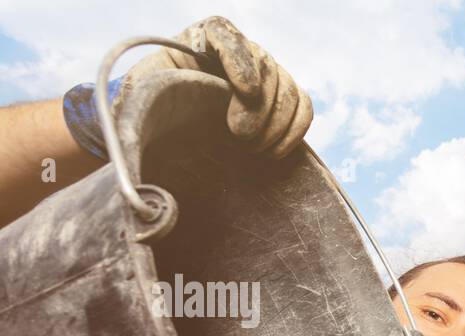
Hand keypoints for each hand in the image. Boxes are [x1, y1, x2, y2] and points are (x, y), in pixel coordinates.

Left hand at [125, 16, 312, 158]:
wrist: (170, 126)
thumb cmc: (152, 108)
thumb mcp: (142, 92)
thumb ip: (148, 87)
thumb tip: (156, 98)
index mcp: (202, 39)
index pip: (226, 36)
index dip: (240, 62)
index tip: (244, 93)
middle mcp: (239, 52)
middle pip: (266, 67)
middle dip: (258, 108)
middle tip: (240, 136)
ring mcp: (265, 76)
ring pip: (289, 90)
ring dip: (276, 124)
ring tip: (252, 148)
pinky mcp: (281, 102)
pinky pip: (303, 108)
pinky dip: (294, 130)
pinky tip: (273, 151)